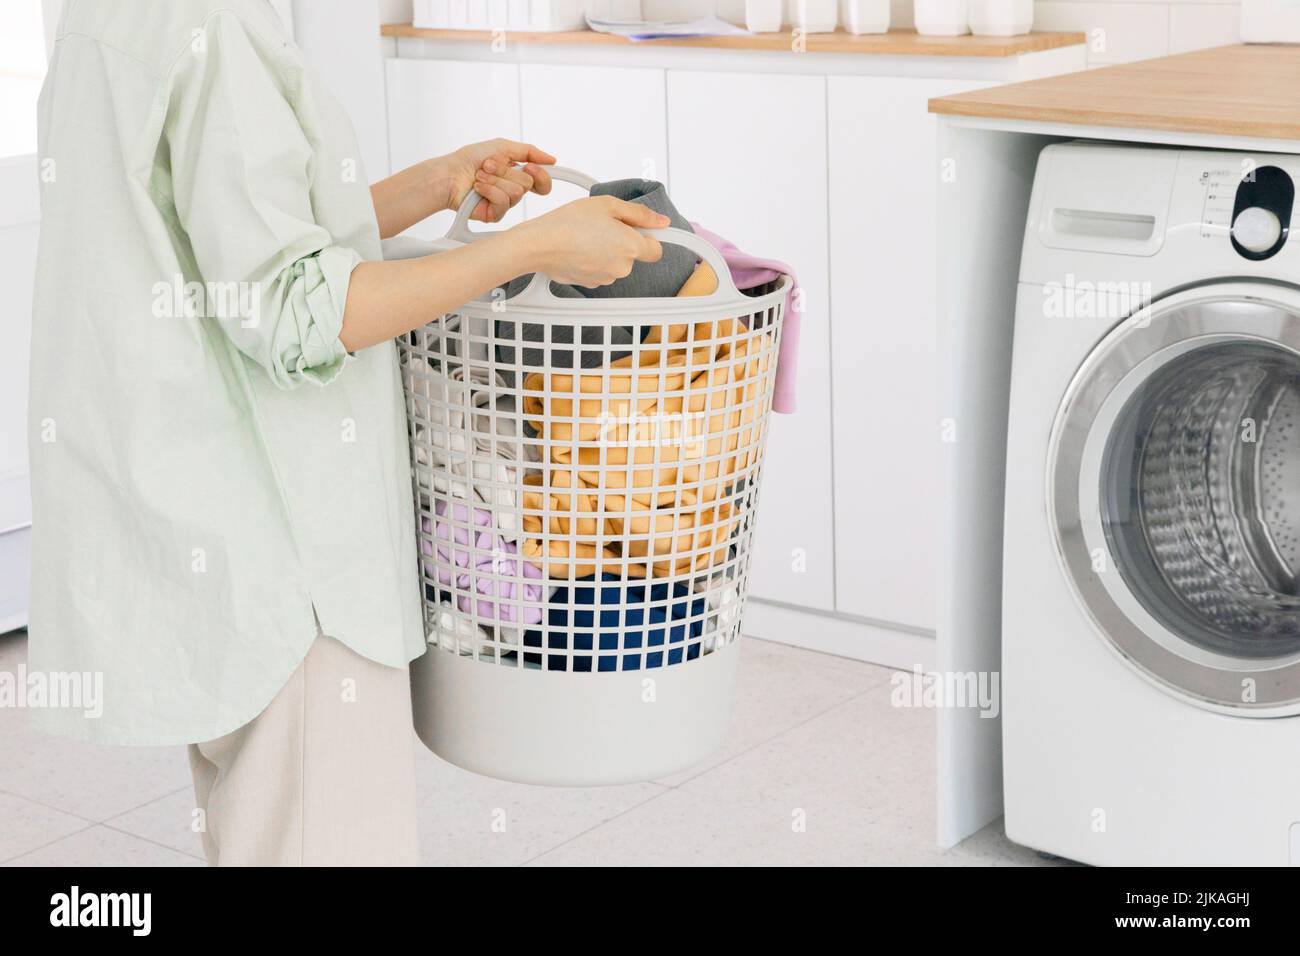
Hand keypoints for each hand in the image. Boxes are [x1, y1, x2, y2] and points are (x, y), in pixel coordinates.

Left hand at [440, 139, 555, 222]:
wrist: (449, 173)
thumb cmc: (469, 159)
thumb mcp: (502, 146)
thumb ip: (530, 152)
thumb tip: (551, 160)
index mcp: (517, 175)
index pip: (542, 183)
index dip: (541, 175)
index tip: (531, 166)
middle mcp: (512, 190)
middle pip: (527, 183)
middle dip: (505, 171)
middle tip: (488, 166)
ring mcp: (504, 204)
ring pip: (516, 192)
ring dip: (495, 179)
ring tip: (479, 177)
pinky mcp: (494, 215)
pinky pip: (503, 202)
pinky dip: (489, 190)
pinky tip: (478, 188)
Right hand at [512, 196, 668, 287]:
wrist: (540, 244)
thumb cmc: (570, 222)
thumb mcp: (608, 205)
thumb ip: (640, 214)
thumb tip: (662, 222)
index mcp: (631, 247)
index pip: (656, 250)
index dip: (648, 237)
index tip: (636, 228)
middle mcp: (622, 267)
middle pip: (632, 255)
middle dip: (622, 241)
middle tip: (602, 225)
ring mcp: (606, 279)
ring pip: (615, 263)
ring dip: (606, 251)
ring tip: (586, 236)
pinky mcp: (590, 284)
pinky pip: (599, 270)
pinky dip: (592, 260)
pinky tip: (578, 248)